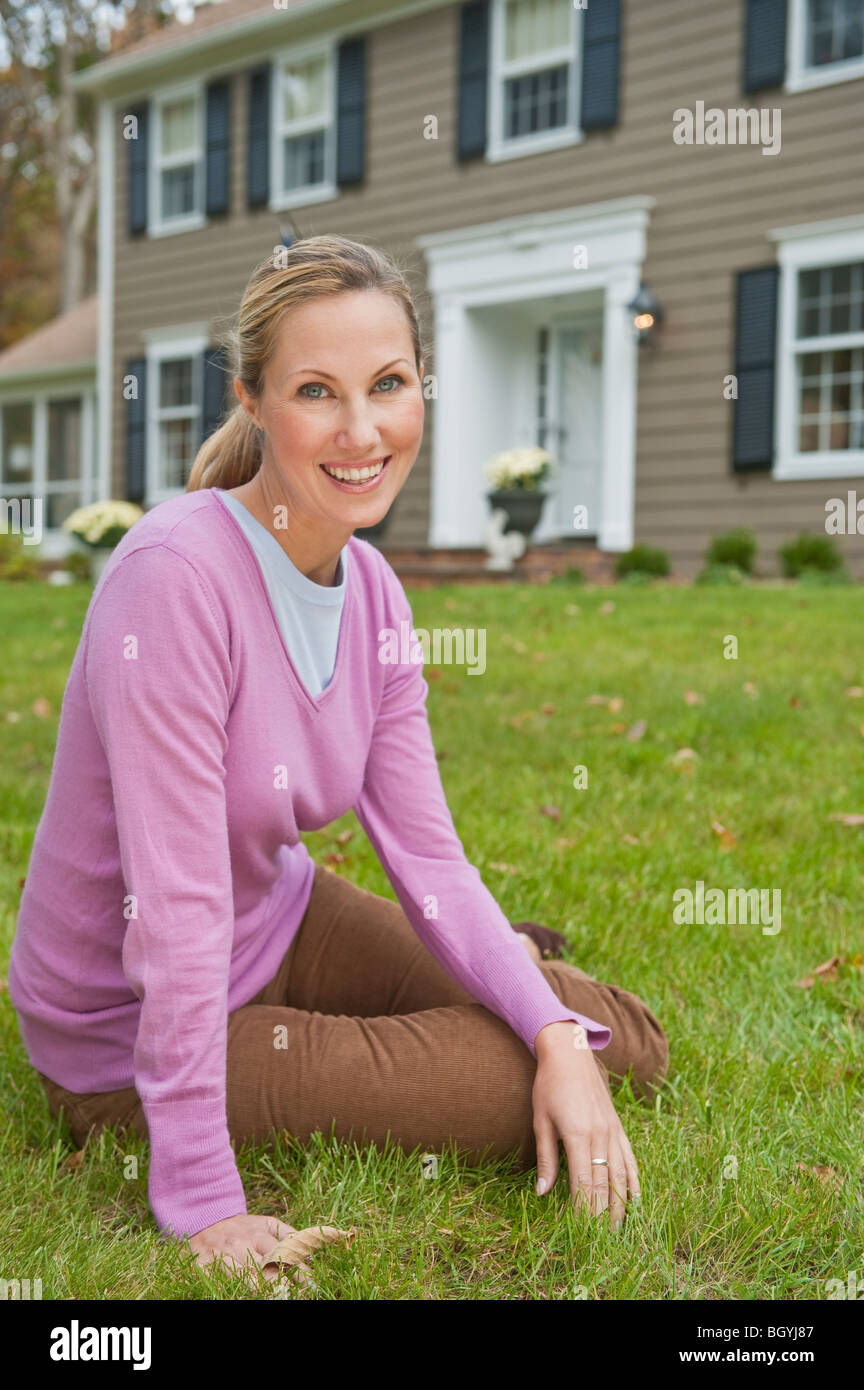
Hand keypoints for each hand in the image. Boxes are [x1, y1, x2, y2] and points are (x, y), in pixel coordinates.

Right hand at [188, 1213, 312, 1292]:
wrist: (206, 1218)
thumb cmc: (242, 1226)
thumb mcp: (266, 1223)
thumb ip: (286, 1234)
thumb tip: (309, 1250)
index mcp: (258, 1235)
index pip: (282, 1254)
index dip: (297, 1270)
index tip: (310, 1284)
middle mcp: (241, 1247)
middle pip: (263, 1269)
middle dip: (279, 1283)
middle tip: (291, 1293)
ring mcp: (222, 1258)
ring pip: (242, 1278)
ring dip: (259, 1289)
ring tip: (274, 1296)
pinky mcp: (205, 1268)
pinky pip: (219, 1282)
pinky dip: (232, 1288)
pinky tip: (242, 1294)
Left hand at [532, 1022, 639, 1227]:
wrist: (570, 1052)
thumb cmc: (548, 1085)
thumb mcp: (541, 1120)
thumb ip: (546, 1158)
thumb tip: (543, 1193)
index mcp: (578, 1135)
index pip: (583, 1184)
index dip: (584, 1211)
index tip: (581, 1232)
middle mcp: (600, 1135)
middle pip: (604, 1184)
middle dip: (603, 1214)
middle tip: (601, 1241)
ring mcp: (613, 1130)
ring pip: (622, 1175)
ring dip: (621, 1204)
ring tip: (619, 1229)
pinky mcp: (618, 1126)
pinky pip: (630, 1158)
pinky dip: (634, 1180)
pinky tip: (636, 1199)